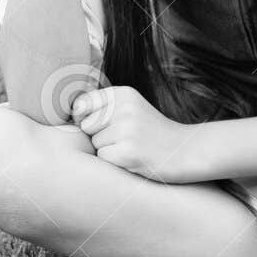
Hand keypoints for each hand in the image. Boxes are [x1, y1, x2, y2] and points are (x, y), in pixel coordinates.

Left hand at [69, 85, 205, 183]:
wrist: (185, 150)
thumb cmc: (152, 132)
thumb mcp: (131, 108)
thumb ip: (104, 106)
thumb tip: (70, 115)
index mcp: (123, 94)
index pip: (82, 103)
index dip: (83, 117)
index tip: (96, 124)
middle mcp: (124, 108)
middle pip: (86, 126)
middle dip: (98, 136)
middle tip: (123, 138)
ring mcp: (127, 130)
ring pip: (95, 144)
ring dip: (108, 150)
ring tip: (131, 147)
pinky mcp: (128, 152)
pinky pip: (103, 159)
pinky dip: (114, 162)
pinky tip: (133, 157)